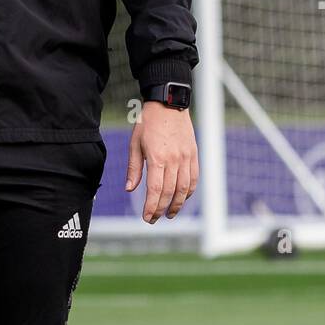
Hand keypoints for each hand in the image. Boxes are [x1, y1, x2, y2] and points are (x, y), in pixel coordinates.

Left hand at [125, 102, 198, 222]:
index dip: (152, 206)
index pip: (156, 190)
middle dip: (161, 209)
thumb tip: (130, 189)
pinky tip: (182, 198)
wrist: (168, 104)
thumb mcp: (135, 144)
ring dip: (177, 204)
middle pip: (170, 192)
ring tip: (169, 214)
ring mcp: (186, 157)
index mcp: (157, 158)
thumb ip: (134, 168)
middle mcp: (174, 160)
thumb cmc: (148, 123)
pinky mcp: (194, 154)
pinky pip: (194, 178)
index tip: (147, 217)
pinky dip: (189, 191)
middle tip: (154, 219)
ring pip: (184, 188)